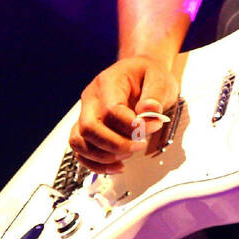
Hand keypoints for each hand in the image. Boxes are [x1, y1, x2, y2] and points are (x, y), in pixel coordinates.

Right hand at [69, 55, 178, 173]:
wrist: (140, 73)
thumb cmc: (148, 75)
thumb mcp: (159, 77)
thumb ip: (155, 94)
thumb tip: (149, 111)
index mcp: (108, 82)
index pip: (111, 110)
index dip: (131, 125)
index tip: (152, 127)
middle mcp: (91, 98)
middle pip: (89, 128)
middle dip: (115, 144)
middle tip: (139, 145)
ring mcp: (85, 114)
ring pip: (79, 142)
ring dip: (104, 156)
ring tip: (129, 154)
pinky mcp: (86, 128)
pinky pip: (80, 151)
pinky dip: (97, 164)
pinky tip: (118, 165)